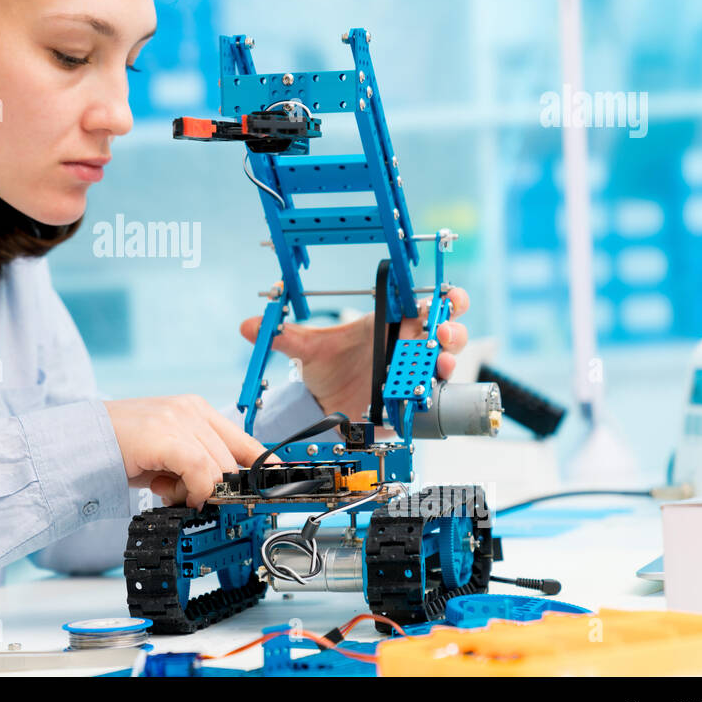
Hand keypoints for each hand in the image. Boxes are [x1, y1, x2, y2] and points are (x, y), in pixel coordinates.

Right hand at [103, 395, 267, 508]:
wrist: (82, 442)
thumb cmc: (122, 450)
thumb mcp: (169, 454)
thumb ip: (196, 464)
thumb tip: (221, 490)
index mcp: (196, 409)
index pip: (245, 439)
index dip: (265, 465)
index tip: (279, 483)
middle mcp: (190, 409)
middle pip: (232, 459)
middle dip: (217, 488)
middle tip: (184, 497)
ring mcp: (177, 419)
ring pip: (218, 467)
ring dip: (197, 492)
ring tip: (166, 491)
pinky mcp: (163, 435)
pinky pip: (200, 471)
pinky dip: (194, 490)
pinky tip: (173, 494)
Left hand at [238, 286, 470, 421]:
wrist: (325, 403)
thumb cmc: (328, 366)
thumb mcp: (309, 349)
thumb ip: (286, 336)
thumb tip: (249, 325)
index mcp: (393, 322)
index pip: (430, 302)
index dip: (446, 298)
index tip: (444, 299)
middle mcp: (409, 346)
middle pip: (448, 331)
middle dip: (452, 329)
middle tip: (442, 334)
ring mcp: (413, 373)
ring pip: (446, 363)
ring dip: (448, 361)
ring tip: (438, 365)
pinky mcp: (411, 400)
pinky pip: (432, 397)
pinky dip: (432, 395)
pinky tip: (422, 396)